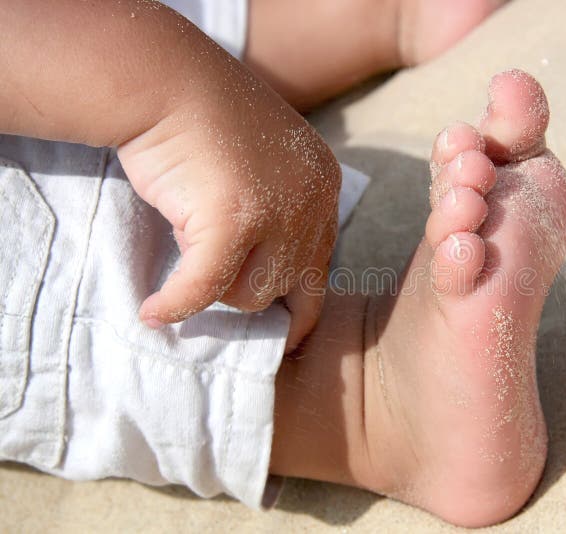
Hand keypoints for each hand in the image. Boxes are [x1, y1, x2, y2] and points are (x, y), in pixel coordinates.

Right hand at [118, 59, 340, 348]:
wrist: (164, 80)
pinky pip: (204, 288)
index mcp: (324, 186)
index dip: (297, 302)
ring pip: (251, 294)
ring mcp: (277, 209)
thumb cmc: (202, 121)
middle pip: (286, 285)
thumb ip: (277, 215)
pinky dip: (176, 304)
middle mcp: (313, 199)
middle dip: (244, 287)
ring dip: (215, 285)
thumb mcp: (261, 166)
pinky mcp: (234, 219)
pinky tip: (152, 311)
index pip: (320, 266)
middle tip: (205, 263)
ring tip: (185, 246)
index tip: (283, 333)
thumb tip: (267, 287)